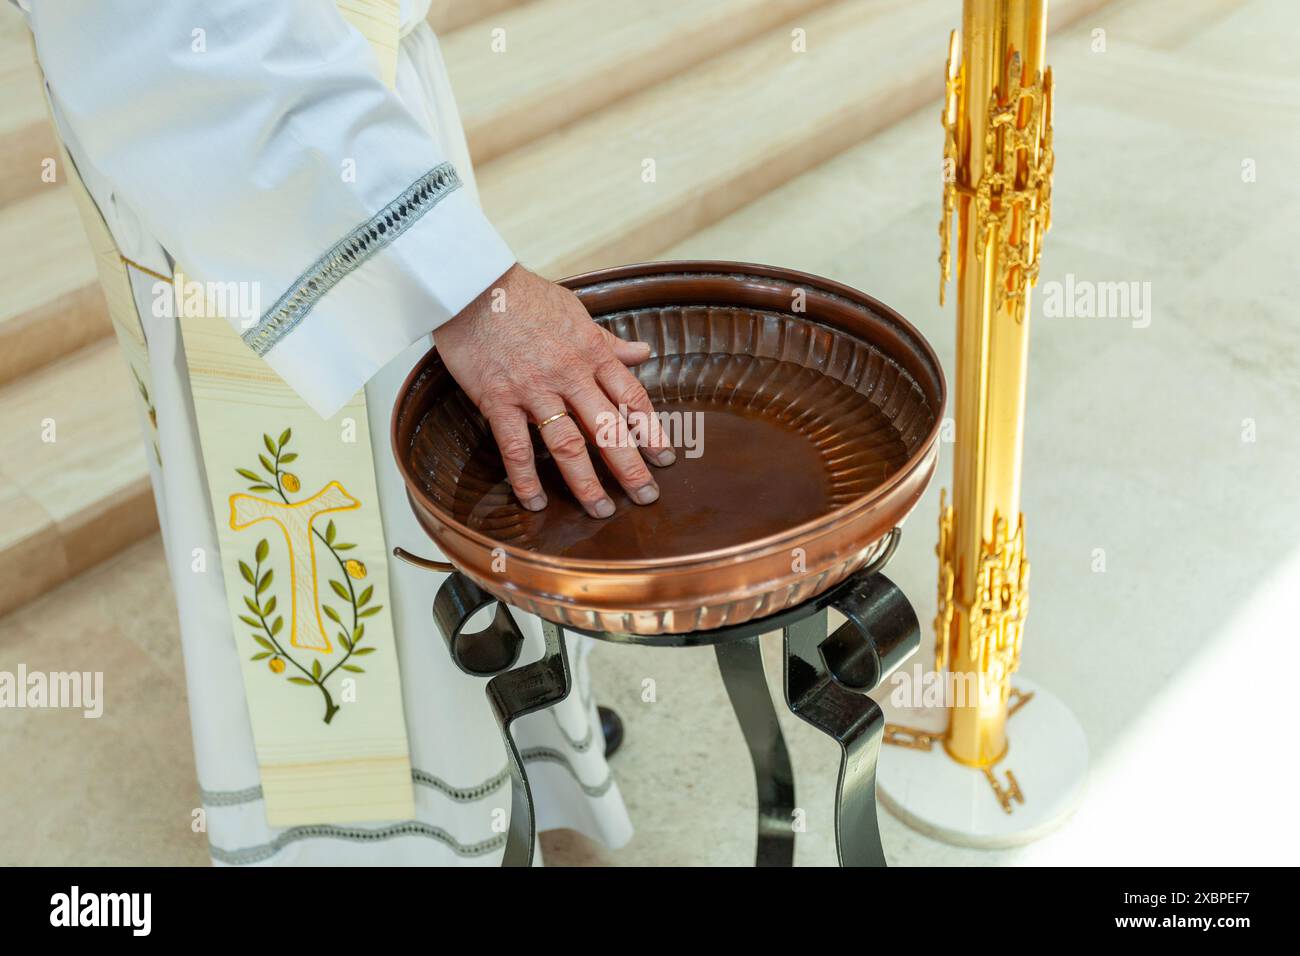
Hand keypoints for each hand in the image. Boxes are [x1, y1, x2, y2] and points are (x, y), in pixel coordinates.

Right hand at [435, 264, 675, 517]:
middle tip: (646, 497)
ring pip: (568, 445)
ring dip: (586, 483)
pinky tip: (535, 503)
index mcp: (591, 352)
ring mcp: (533, 390)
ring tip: (601, 510)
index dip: (652, 431)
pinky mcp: (497, 399)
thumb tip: (644, 352)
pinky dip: (526, 479)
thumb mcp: (576, 312)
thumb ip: (609, 340)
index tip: (665, 458)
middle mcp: (569, 375)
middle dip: (630, 467)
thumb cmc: (525, 295)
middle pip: (608, 429)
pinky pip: (516, 447)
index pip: (632, 397)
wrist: (471, 284)